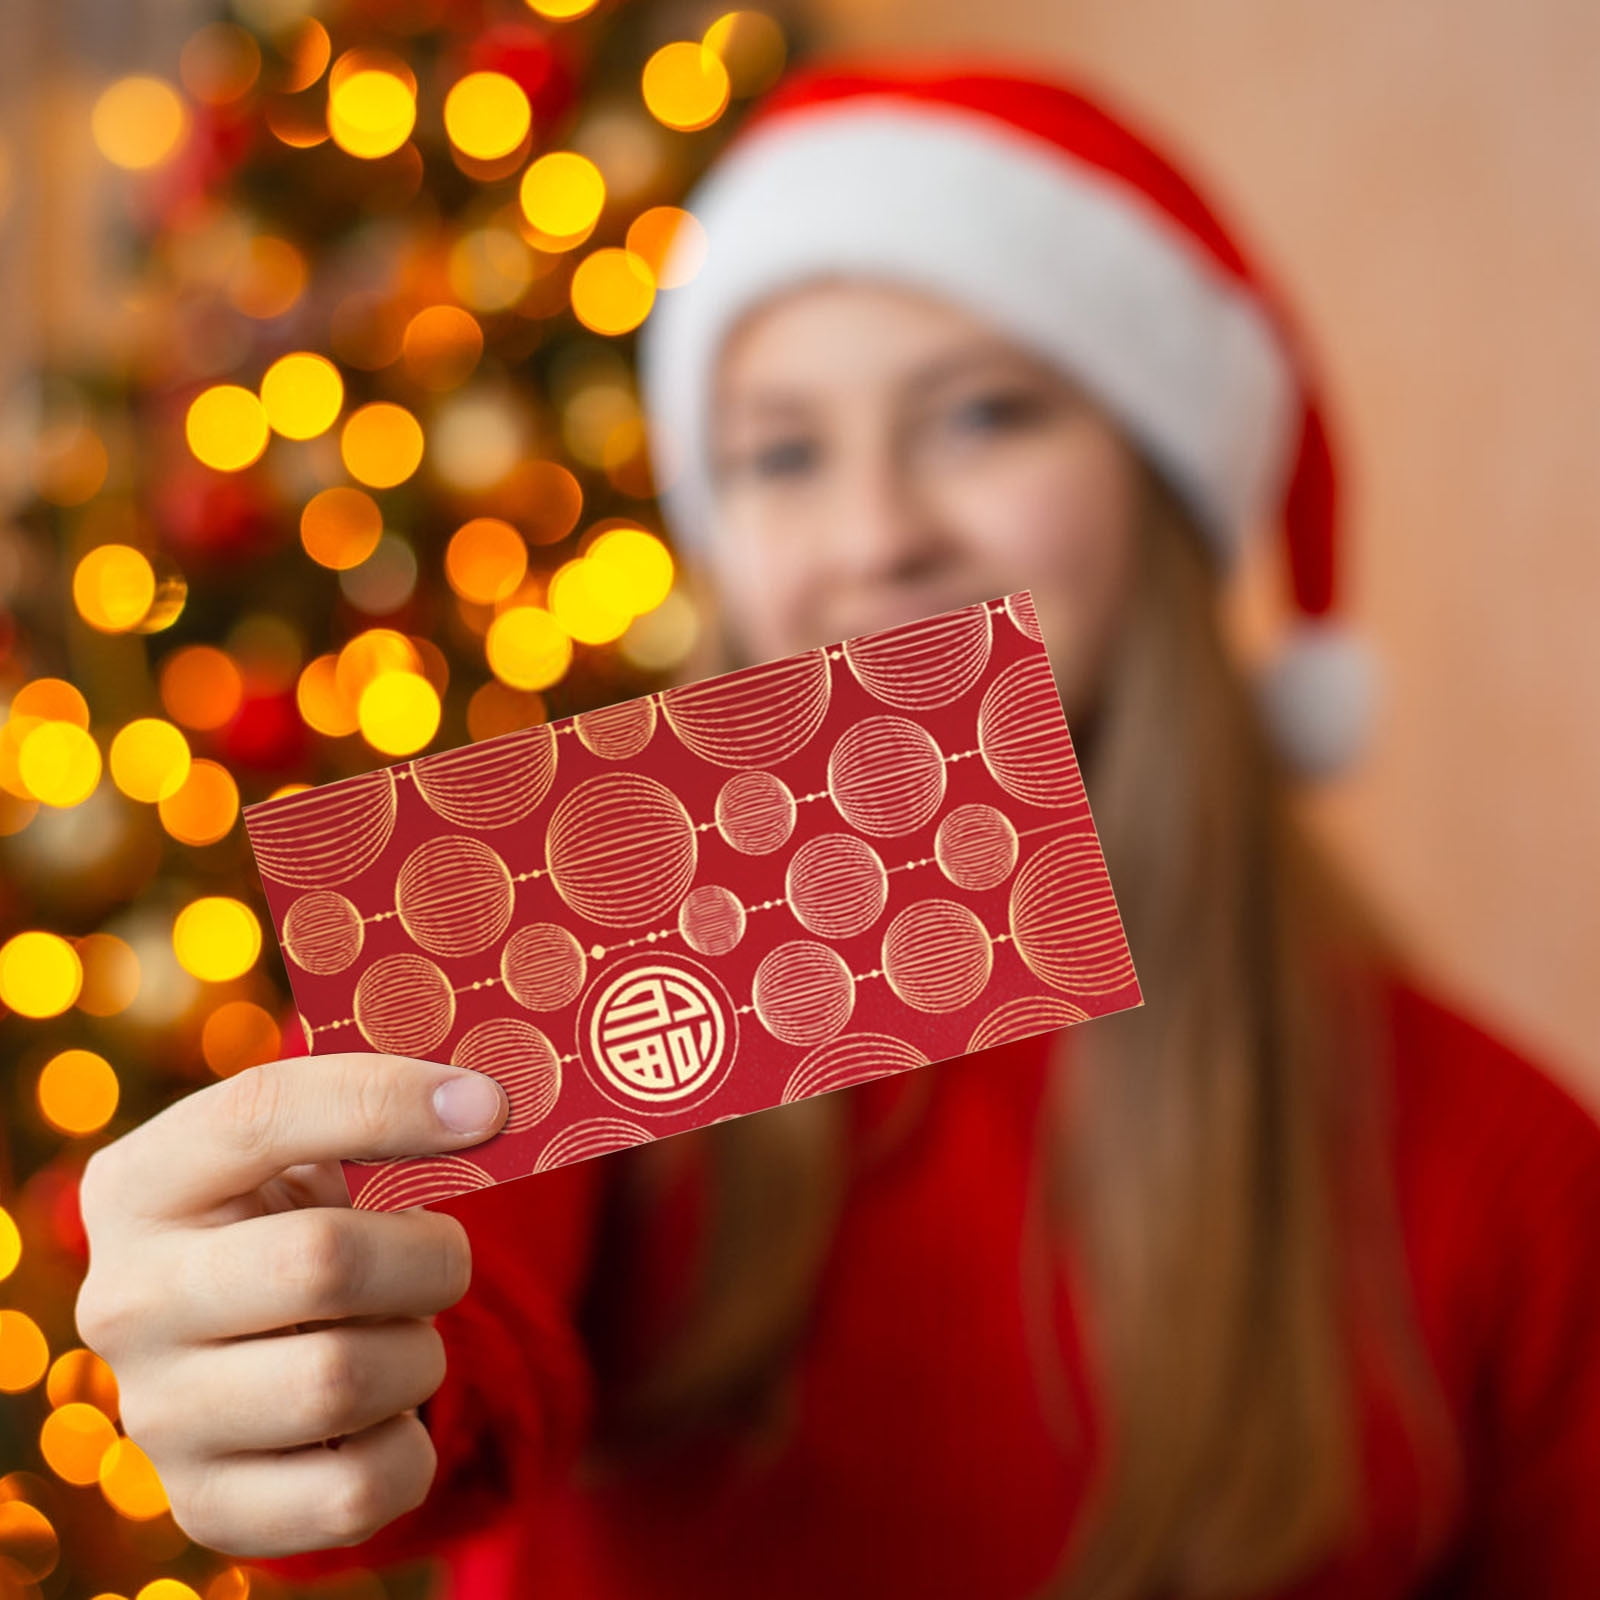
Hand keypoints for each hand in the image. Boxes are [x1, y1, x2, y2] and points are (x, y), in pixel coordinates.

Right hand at [74, 1053, 508, 1556]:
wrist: (244, 1356)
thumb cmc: (294, 1222)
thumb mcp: (307, 1153)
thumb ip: (380, 1113)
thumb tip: (492, 1101)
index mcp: (140, 1183)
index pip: (261, 1112)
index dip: (388, 1099)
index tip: (490, 1107)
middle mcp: (125, 1300)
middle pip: (320, 1260)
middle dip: (425, 1255)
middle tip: (443, 1254)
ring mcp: (157, 1414)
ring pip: (342, 1381)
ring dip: (418, 1352)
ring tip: (402, 1332)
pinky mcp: (209, 1506)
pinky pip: (357, 1491)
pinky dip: (409, 1446)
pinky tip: (385, 1412)